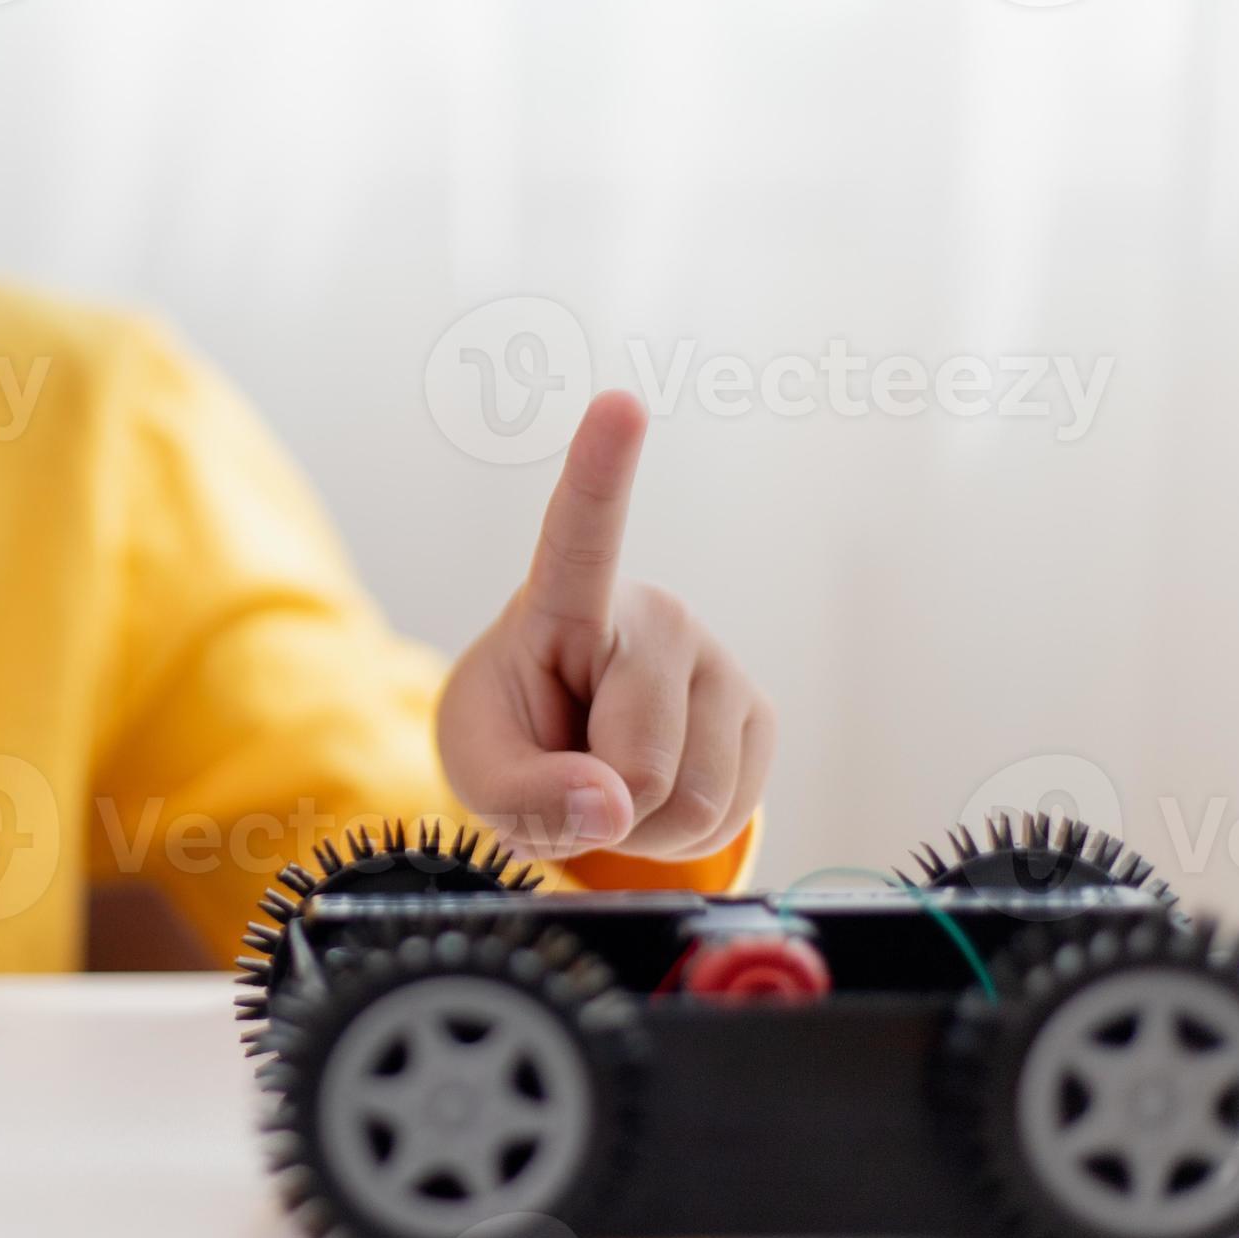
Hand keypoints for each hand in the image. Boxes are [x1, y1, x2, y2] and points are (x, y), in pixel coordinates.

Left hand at [437, 392, 775, 862]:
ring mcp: (718, 660)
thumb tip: (613, 805)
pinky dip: (682, 834)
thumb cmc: (513, 733)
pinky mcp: (759, 711)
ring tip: (611, 780)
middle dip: (602, 811)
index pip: (583, 533)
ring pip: (693, 802)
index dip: (602, 471)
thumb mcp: (479, 771)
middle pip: (641, 767)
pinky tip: (658, 791)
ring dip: (643, 827)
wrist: (566, 756)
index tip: (619, 402)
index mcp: (566, 602)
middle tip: (571, 778)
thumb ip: (523, 795)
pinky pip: (729, 817)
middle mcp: (656, 616)